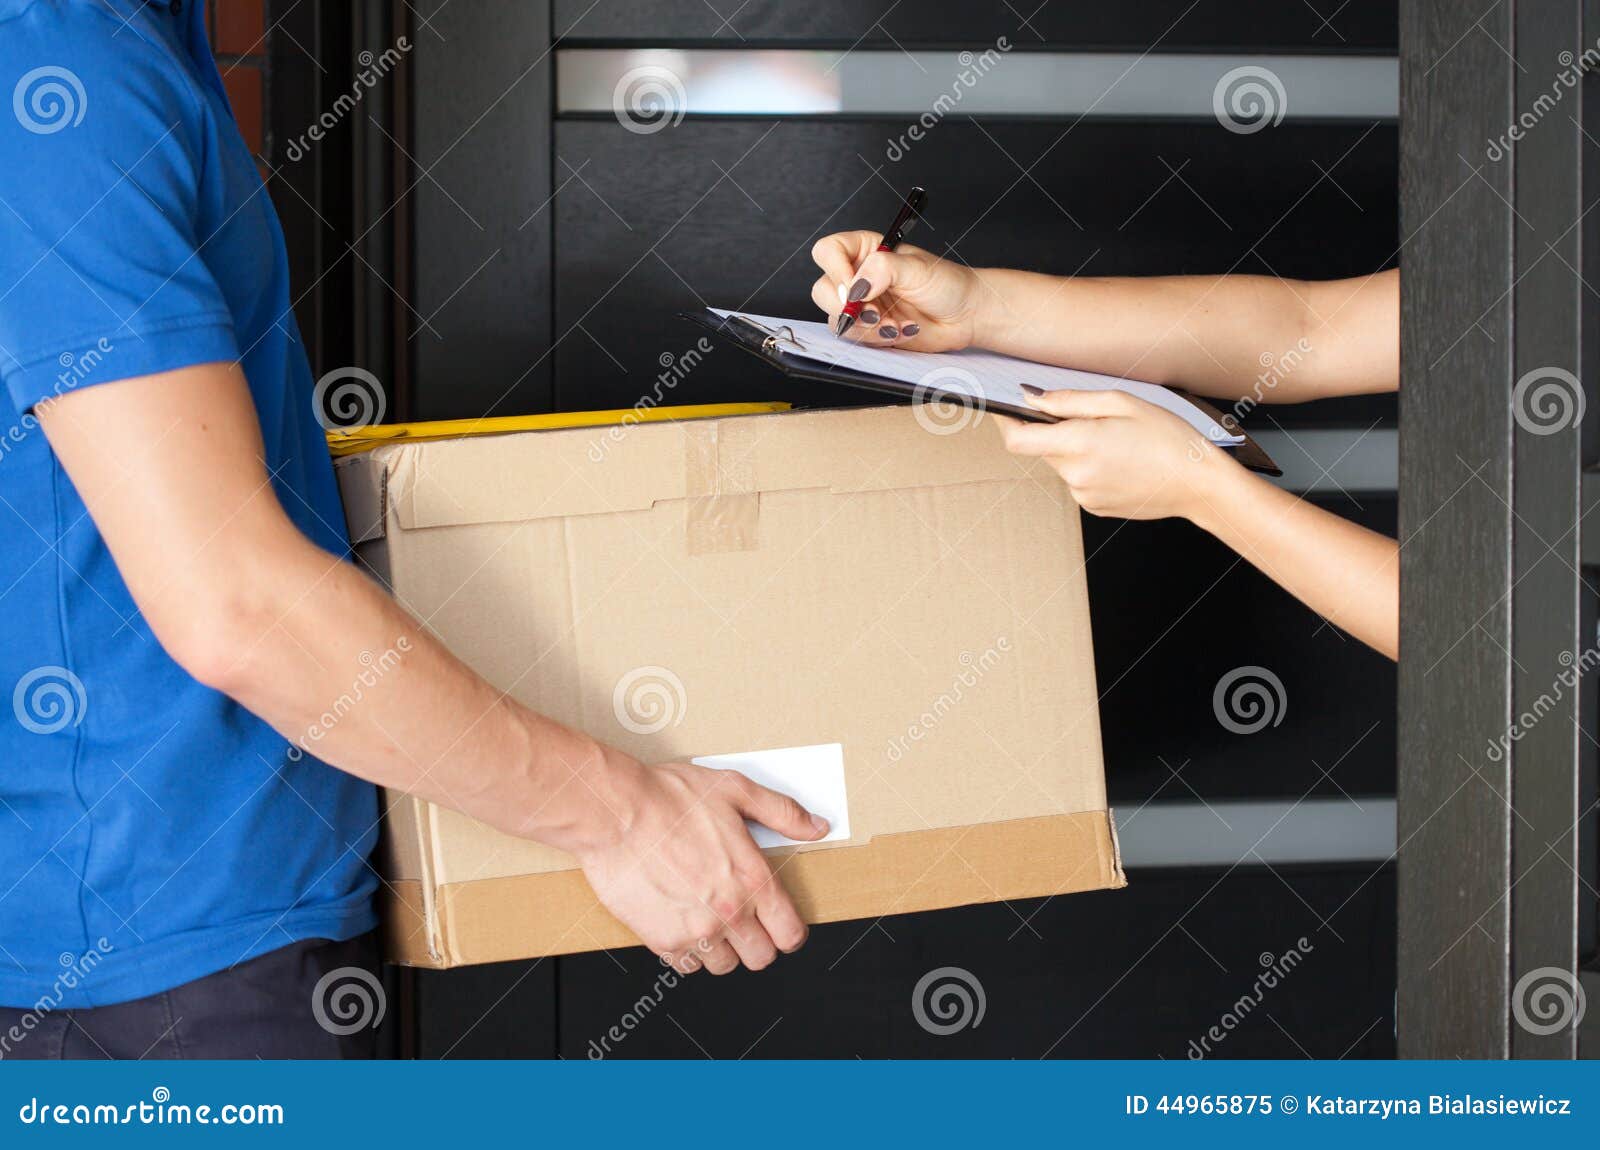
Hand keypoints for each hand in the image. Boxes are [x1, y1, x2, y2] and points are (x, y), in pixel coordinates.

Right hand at [575, 753, 828, 974]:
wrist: (614, 812)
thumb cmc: (670, 797)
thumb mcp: (735, 790)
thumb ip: (782, 813)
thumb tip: (817, 826)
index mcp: (754, 879)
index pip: (790, 934)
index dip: (788, 932)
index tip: (779, 925)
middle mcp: (729, 912)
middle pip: (761, 957)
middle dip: (757, 941)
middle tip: (742, 919)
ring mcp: (695, 931)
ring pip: (725, 966)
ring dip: (722, 948)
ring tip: (709, 919)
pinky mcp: (661, 940)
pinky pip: (687, 967)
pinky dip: (689, 953)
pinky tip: (683, 924)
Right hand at [810, 230, 981, 349]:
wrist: (964, 316)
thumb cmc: (946, 283)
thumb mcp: (916, 268)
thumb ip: (883, 269)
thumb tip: (856, 287)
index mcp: (865, 250)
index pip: (828, 251)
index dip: (835, 270)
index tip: (854, 289)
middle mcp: (858, 276)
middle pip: (823, 290)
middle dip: (847, 308)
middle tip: (874, 313)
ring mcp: (861, 305)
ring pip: (836, 320)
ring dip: (866, 327)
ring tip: (896, 325)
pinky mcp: (868, 329)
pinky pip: (855, 338)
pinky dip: (877, 339)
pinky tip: (901, 331)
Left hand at [996, 388, 1236, 521]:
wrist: (1198, 483)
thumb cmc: (1168, 437)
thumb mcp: (1122, 402)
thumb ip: (1070, 400)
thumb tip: (1033, 398)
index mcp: (1079, 444)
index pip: (1018, 439)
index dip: (1004, 422)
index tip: (1002, 409)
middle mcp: (1075, 475)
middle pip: (1042, 448)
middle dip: (1055, 431)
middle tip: (1092, 419)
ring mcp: (1083, 495)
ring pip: (1062, 464)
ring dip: (1076, 449)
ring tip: (1116, 442)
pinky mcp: (1093, 507)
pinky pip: (1078, 480)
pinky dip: (1089, 467)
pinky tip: (1120, 461)